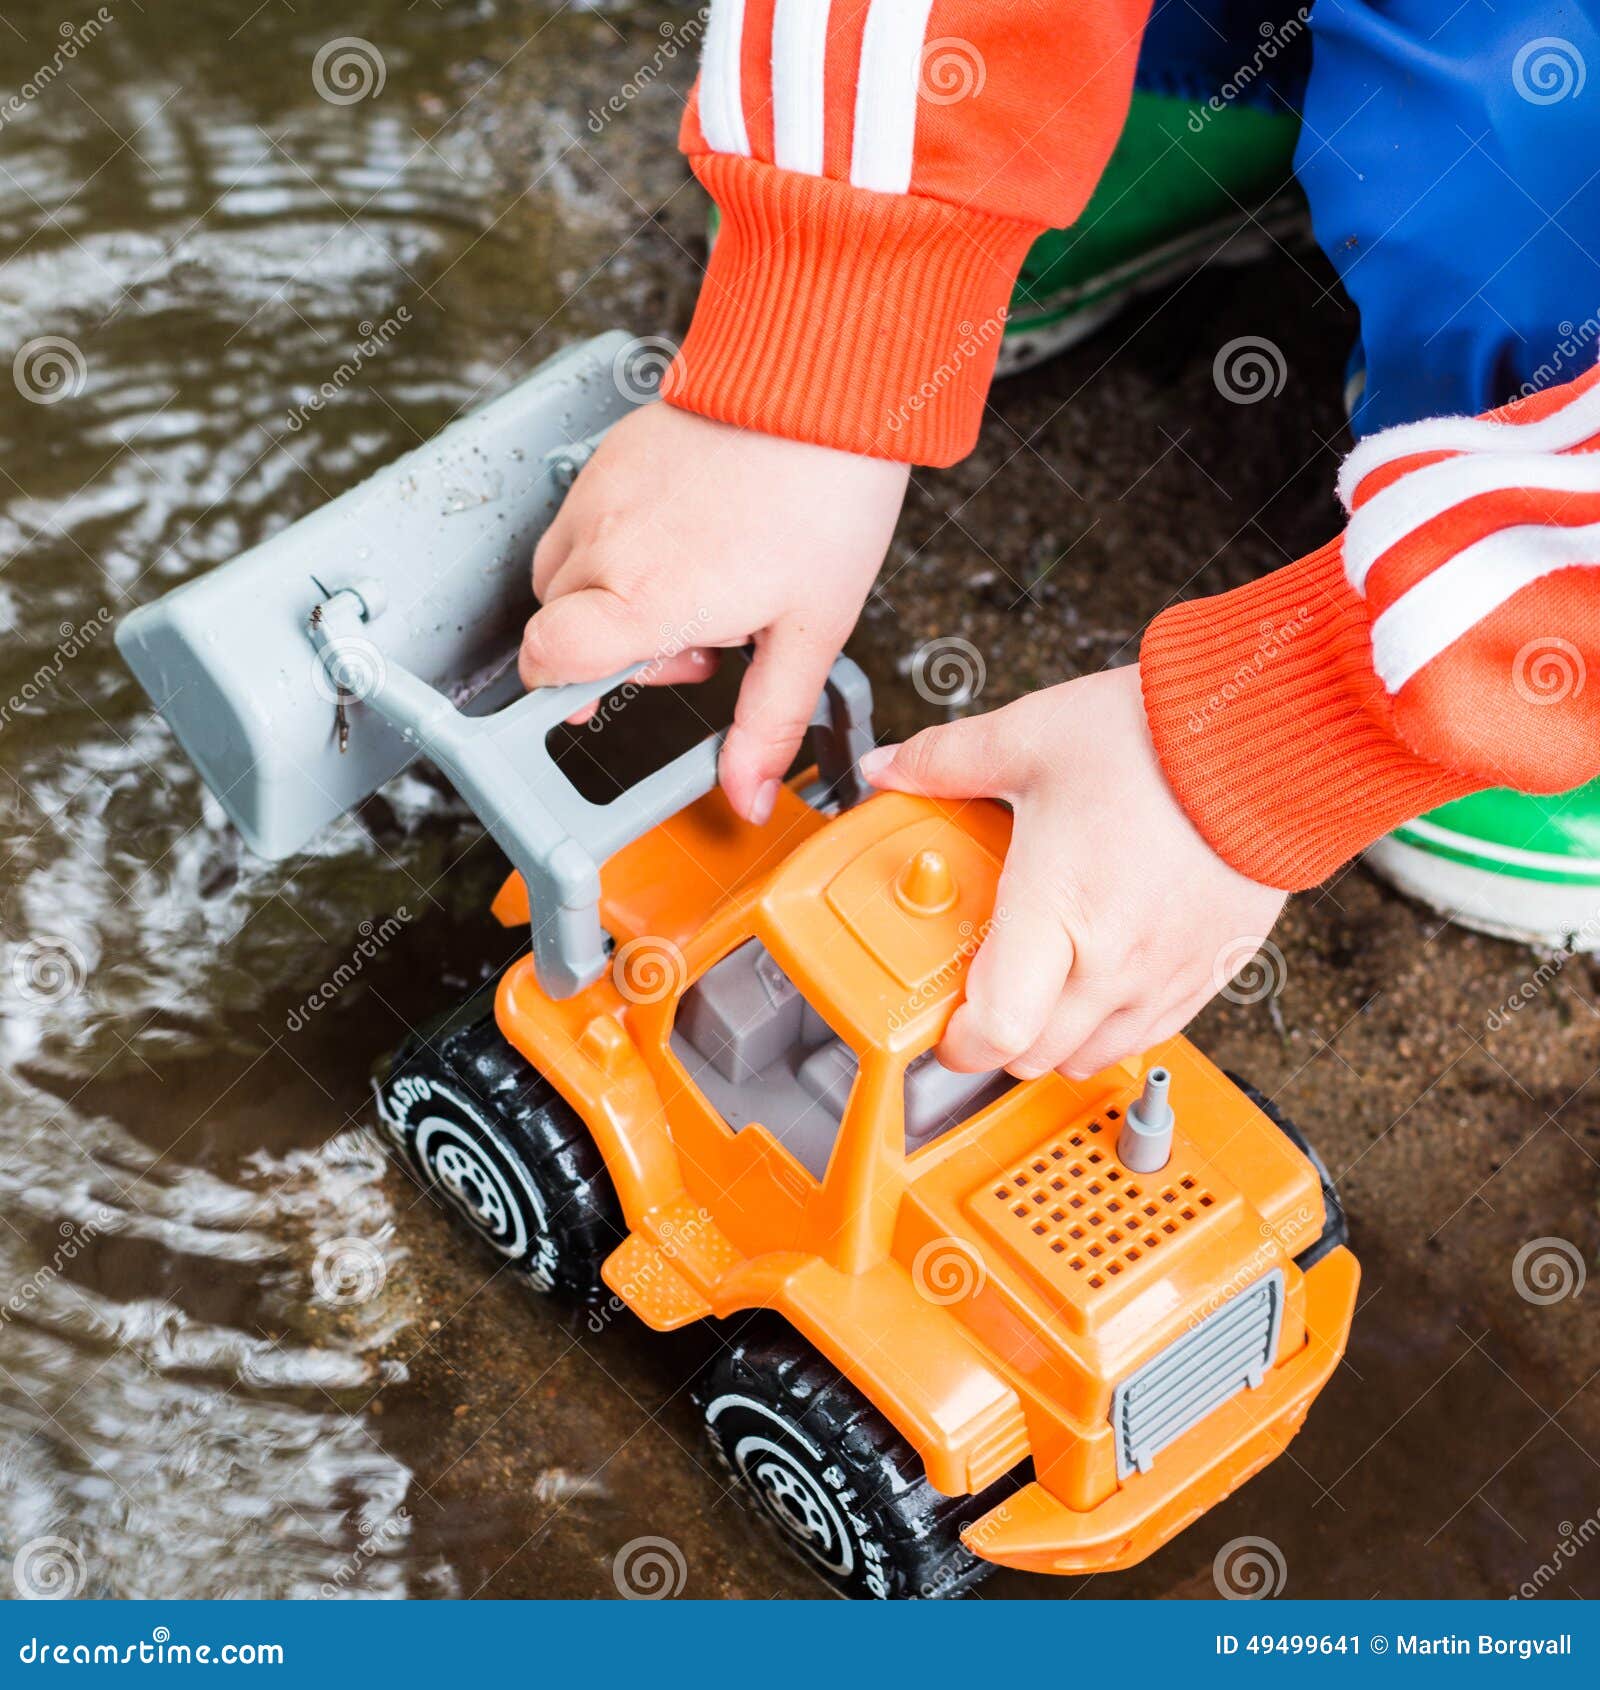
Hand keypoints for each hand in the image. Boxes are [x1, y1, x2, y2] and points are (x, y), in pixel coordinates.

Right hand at [520, 403, 909, 823]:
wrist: (823, 382)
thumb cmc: (824, 496)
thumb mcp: (810, 633)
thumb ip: (768, 723)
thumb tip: (744, 796)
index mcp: (644, 600)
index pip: (547, 664)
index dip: (562, 691)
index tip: (600, 698)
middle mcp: (604, 546)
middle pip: (555, 624)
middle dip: (613, 650)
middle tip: (697, 641)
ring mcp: (600, 493)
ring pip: (563, 571)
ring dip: (609, 597)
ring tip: (692, 586)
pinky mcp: (610, 455)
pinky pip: (582, 518)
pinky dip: (615, 545)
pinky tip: (685, 536)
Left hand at [858, 665, 1287, 1078]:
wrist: (1266, 737)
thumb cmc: (1156, 739)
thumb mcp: (1030, 737)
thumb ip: (947, 761)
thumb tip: (889, 767)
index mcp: (1058, 909)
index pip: (997, 1029)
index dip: (958, 1042)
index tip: (942, 1023)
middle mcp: (1115, 960)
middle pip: (1038, 1056)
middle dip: (996, 1040)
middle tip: (977, 999)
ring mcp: (1169, 973)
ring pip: (1095, 1056)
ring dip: (1055, 1040)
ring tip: (1036, 990)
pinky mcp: (1214, 970)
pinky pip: (1154, 1033)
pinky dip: (1114, 1026)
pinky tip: (1099, 979)